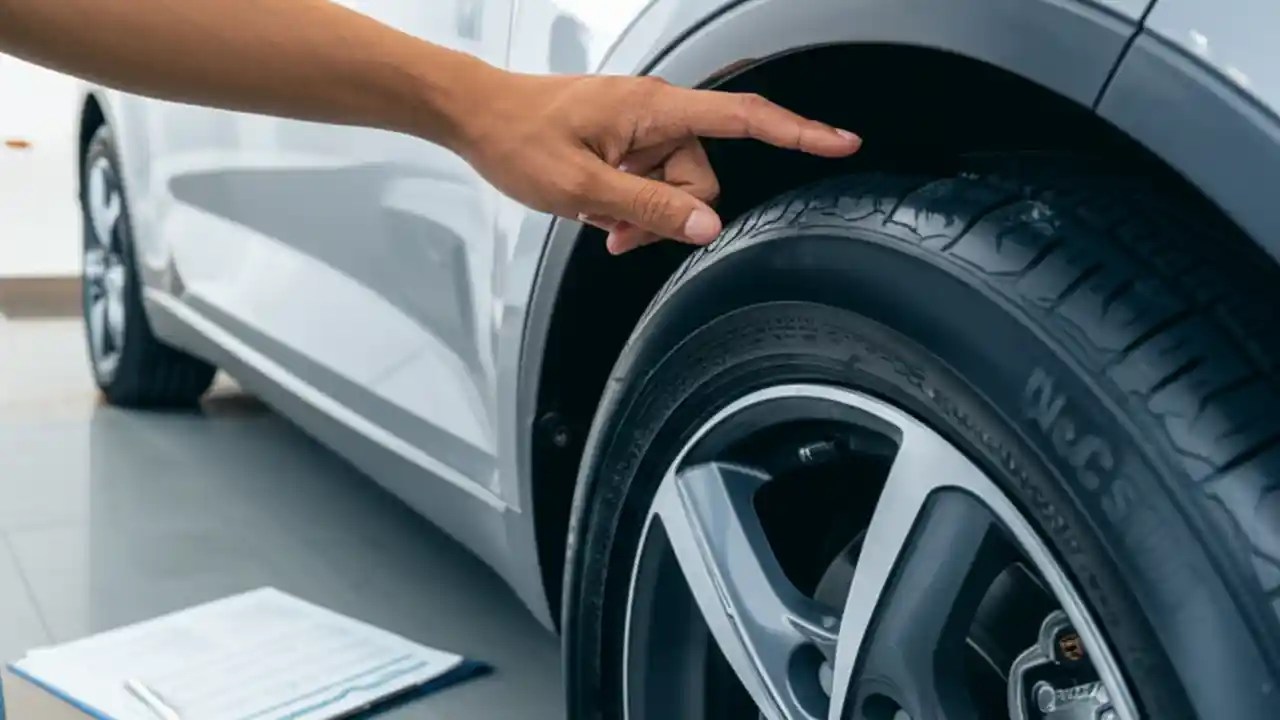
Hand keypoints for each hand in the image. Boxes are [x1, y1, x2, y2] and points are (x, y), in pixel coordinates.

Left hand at [449, 68, 861, 253]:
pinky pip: (649, 182)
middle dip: (669, 214)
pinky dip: (629, 205)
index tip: (841, 142)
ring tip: (596, 219)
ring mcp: (640, 128)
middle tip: (617, 230)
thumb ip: (650, 210)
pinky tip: (596, 210)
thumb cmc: (519, 138)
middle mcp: (656, 114)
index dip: (799, 132)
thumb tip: (708, 227)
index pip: (745, 117)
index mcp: (655, 109)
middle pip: (701, 176)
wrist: (476, 116)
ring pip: (674, 188)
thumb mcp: (583, 190)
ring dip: (643, 215)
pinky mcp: (625, 141)